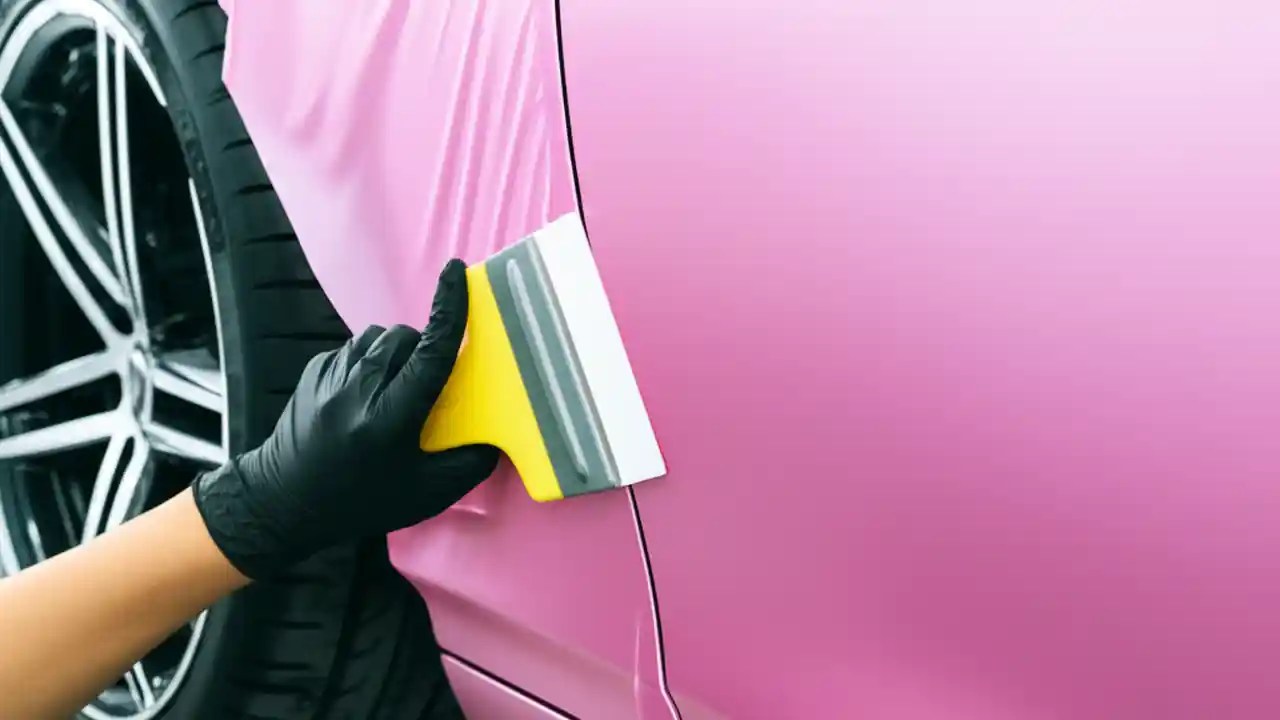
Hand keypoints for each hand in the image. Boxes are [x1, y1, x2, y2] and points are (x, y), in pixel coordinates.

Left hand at [193, 259, 498, 578]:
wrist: (286, 502)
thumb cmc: (363, 501)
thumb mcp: (426, 494)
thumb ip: (469, 464)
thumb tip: (496, 438)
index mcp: (392, 417)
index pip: (429, 352)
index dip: (449, 309)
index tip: (457, 272)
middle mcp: (361, 388)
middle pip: (405, 337)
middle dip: (423, 347)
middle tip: (425, 384)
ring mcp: (332, 376)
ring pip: (378, 337)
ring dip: (395, 352)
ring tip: (394, 387)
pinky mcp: (314, 371)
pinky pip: (353, 349)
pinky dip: (368, 362)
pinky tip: (364, 393)